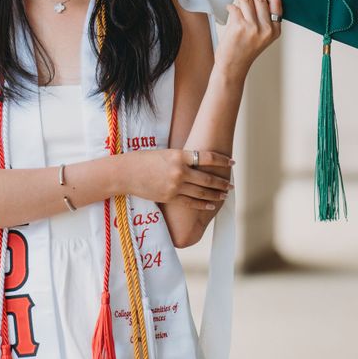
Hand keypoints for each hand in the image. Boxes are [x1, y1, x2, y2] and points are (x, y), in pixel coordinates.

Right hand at [116, 149, 233, 209]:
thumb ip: (181, 158)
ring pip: (202, 192)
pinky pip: (191, 203)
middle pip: (207, 178)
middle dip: (222, 182)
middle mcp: (179, 171)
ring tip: (225, 194)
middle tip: (231, 184)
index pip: (207, 157)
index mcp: (179, 155)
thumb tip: (197, 162)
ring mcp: (175, 186)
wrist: (125, 173)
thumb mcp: (164, 153)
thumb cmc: (143, 160)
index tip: (232, 161)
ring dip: (216, 194)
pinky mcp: (170, 197)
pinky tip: (212, 205)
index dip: (222, 160)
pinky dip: (203, 204)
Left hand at [214, 0, 282, 79]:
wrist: (232, 67)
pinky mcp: (240, 27)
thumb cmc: (243, 51)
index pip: (276, 3)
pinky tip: (228, 5)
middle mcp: (266, 29)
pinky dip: (231, 4)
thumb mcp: (259, 35)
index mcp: (275, 30)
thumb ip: (259, 17)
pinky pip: (235, 8)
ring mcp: (254, 28)